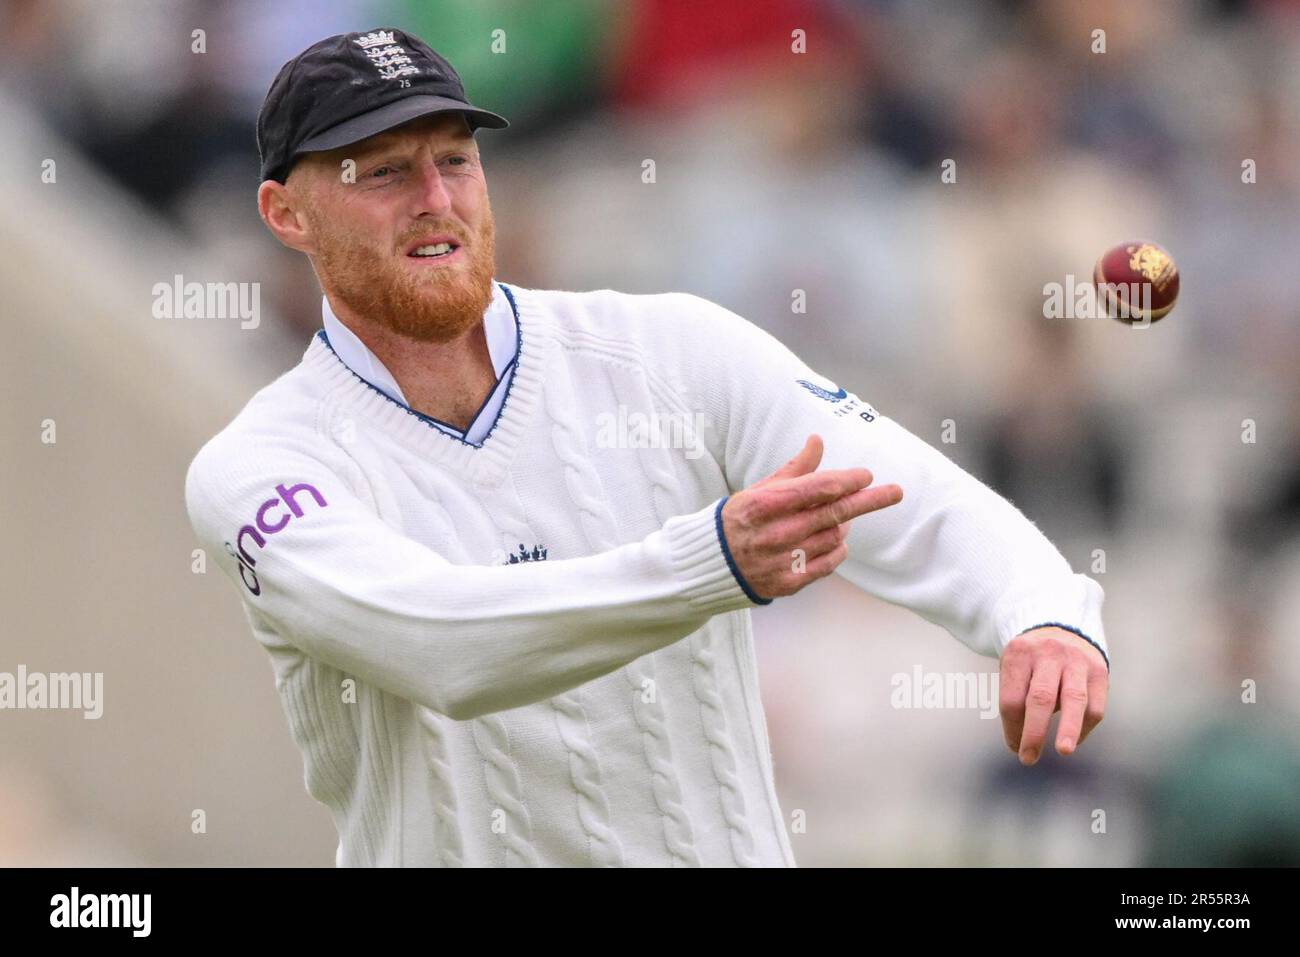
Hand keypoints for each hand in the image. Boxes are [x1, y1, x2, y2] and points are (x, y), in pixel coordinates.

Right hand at [721, 434, 903, 600]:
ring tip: (839, 518)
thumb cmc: (740, 519)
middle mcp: (777, 532)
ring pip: (835, 537)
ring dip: (844, 525)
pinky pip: (829, 563)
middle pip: (835, 513)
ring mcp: (784, 560)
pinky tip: (835, 540)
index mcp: (767, 504)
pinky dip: (838, 549)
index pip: (818, 489)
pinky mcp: (790, 582)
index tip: (866, 475)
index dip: (847, 480)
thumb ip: (794, 469)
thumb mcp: (760, 489)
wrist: (713, 563)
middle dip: (868, 500)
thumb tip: (817, 441)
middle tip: (895, 492)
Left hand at [999, 626, 1107, 764]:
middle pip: (1040, 697)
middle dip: (1034, 732)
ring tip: (1064, 751)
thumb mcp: (1014, 669)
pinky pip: (1095, 705)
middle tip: (1028, 758)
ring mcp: (1076, 660)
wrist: (1060, 629)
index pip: (1012, 698)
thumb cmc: (1031, 661)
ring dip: (1069, 729)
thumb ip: (1016, 699)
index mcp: (1019, 654)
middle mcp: (1048, 653)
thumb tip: (1020, 742)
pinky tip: (1076, 739)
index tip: (1014, 747)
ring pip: (1074, 699)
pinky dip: (1085, 726)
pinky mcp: (1099, 670)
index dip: (1012, 728)